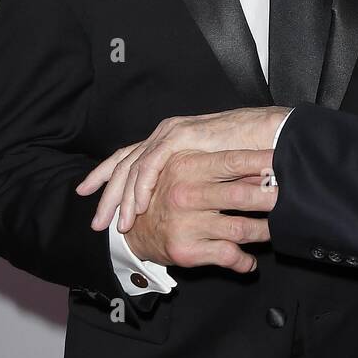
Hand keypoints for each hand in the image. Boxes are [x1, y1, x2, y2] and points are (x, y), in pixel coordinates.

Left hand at [78, 107, 289, 232]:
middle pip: (124, 163)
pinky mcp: (180, 135)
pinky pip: (151, 163)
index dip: (105, 176)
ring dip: (122, 198)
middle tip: (97, 223)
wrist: (269, 135)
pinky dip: (141, 186)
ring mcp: (171, 133)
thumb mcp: (211, 173)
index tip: (87, 192)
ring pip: (133, 165)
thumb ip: (192, 182)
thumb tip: (179, 206)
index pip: (129, 157)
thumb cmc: (247, 154)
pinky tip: (136, 206)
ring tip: (118, 224)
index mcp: (168, 140)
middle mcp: (164, 134)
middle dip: (107, 194)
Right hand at [122, 149, 274, 272]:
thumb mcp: (185, 171)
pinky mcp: (187, 251)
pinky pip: (229, 256)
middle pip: (242, 195)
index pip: (232, 161)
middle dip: (273, 196)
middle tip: (293, 196)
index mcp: (187, 166)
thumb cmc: (167, 194)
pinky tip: (252, 261)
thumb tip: (263, 161)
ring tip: (278, 227)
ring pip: (242, 229)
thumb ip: (217, 165)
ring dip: (266, 230)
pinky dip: (246, 261)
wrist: (131, 231)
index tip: (285, 160)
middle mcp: (186, 194)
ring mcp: (187, 224)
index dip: (262, 162)